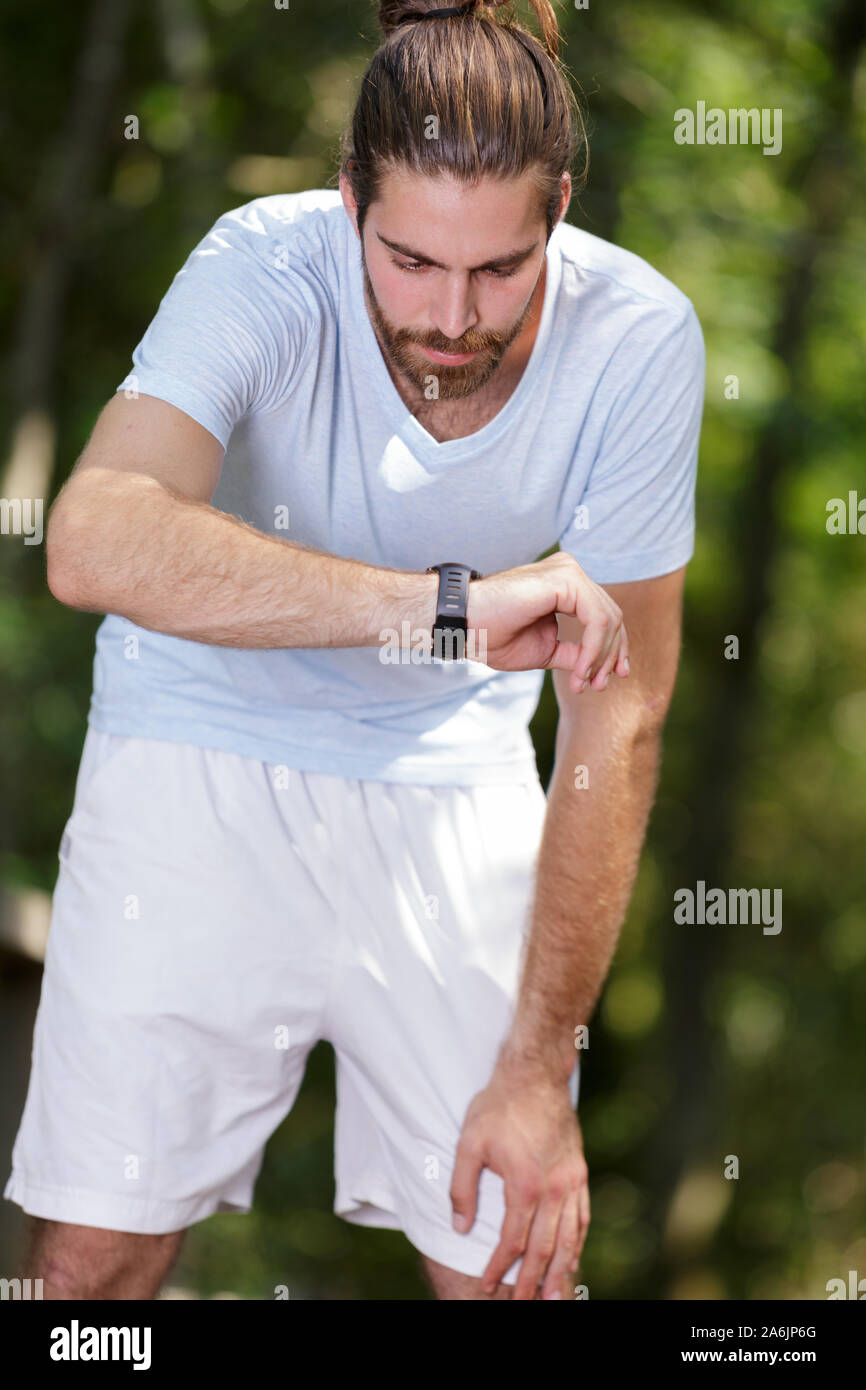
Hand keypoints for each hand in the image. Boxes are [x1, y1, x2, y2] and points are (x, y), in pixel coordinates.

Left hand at [450, 1061, 589, 1299]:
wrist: (535, 1075)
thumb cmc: (498, 1107)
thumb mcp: (468, 1143)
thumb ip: (462, 1189)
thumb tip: (461, 1228)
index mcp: (524, 1184)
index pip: (512, 1240)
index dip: (499, 1267)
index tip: (488, 1285)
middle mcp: (553, 1188)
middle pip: (544, 1248)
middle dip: (534, 1282)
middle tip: (526, 1306)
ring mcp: (571, 1181)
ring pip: (570, 1237)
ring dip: (562, 1271)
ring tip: (556, 1298)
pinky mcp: (580, 1172)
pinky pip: (582, 1216)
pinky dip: (578, 1242)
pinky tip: (573, 1257)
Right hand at [467, 551, 628, 692]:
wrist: (463, 625)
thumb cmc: (492, 635)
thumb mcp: (544, 650)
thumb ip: (572, 653)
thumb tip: (597, 667)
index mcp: (565, 586)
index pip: (604, 616)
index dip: (611, 651)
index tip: (603, 681)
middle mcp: (570, 573)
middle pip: (612, 617)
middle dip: (610, 657)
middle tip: (598, 686)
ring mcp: (568, 572)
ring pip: (609, 619)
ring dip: (600, 657)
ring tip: (582, 681)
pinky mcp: (566, 579)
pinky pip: (596, 619)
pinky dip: (592, 650)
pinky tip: (579, 670)